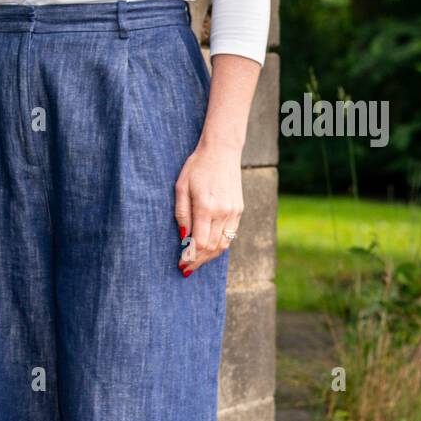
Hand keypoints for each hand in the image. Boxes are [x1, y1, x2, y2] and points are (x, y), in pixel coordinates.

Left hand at [174, 137, 242, 274]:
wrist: (222, 151)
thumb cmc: (197, 167)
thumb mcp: (181, 187)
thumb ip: (182, 214)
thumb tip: (183, 238)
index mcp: (206, 207)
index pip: (200, 243)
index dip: (190, 257)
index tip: (181, 264)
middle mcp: (223, 212)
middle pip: (212, 248)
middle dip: (198, 261)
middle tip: (186, 269)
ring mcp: (234, 212)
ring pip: (224, 244)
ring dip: (210, 256)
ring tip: (196, 261)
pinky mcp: (239, 210)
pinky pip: (231, 235)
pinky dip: (220, 245)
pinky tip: (209, 247)